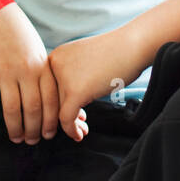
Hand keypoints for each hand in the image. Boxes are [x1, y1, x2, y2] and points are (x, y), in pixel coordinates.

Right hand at [0, 0, 59, 144]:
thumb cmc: (15, 31)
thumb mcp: (35, 48)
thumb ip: (41, 71)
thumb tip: (47, 98)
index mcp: (41, 65)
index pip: (51, 100)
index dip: (51, 121)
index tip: (49, 134)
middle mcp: (25, 70)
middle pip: (33, 109)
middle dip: (34, 130)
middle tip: (31, 141)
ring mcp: (5, 72)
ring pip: (12, 110)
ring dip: (15, 129)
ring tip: (15, 138)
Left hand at [48, 26, 144, 142]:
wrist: (132, 46)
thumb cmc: (114, 54)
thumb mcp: (84, 62)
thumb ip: (71, 77)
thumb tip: (64, 103)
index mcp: (55, 57)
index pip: (47, 89)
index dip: (56, 105)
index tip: (70, 114)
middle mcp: (54, 65)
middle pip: (51, 100)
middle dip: (61, 117)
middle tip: (78, 126)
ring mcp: (63, 77)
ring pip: (57, 111)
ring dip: (69, 126)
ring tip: (82, 131)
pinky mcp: (75, 91)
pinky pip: (66, 118)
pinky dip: (71, 130)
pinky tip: (79, 135)